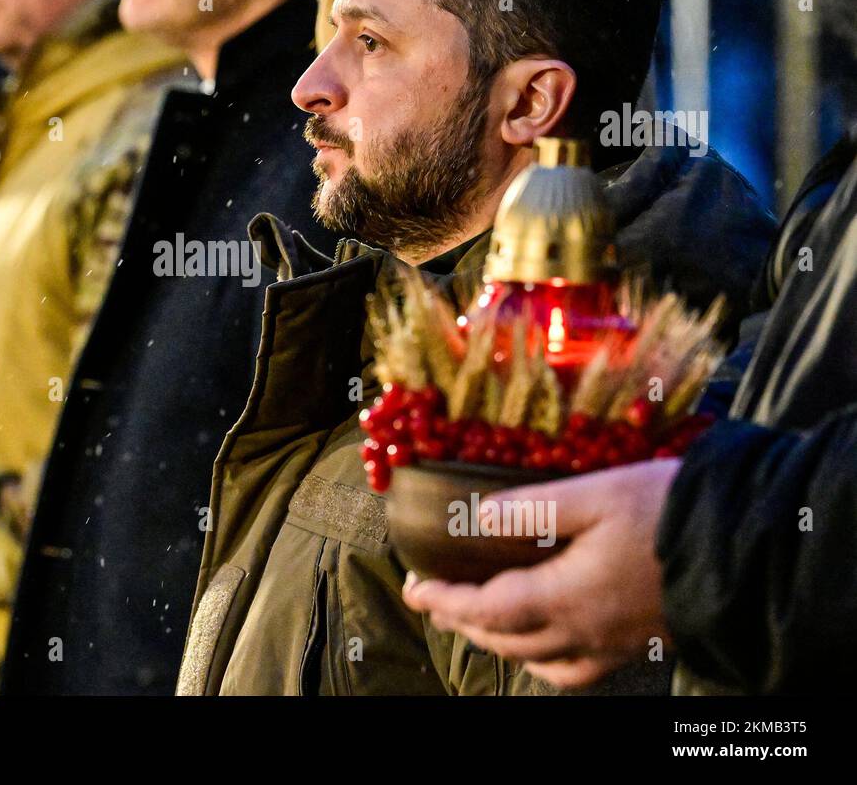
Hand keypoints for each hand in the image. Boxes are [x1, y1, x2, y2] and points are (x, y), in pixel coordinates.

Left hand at [402, 458, 681, 688]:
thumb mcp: (595, 493)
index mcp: (565, 596)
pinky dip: (545, 661)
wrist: (750, 548)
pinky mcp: (637, 644)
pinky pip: (577, 670)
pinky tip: (543, 643)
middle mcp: (583, 630)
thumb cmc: (670, 512)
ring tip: (476, 619)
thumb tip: (475, 516)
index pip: (485, 609)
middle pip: (504, 639)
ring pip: (537, 659)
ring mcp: (611, 643)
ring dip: (497, 641)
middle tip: (433, 600)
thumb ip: (530, 507)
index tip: (414, 589)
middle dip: (461, 620)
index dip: (443, 601)